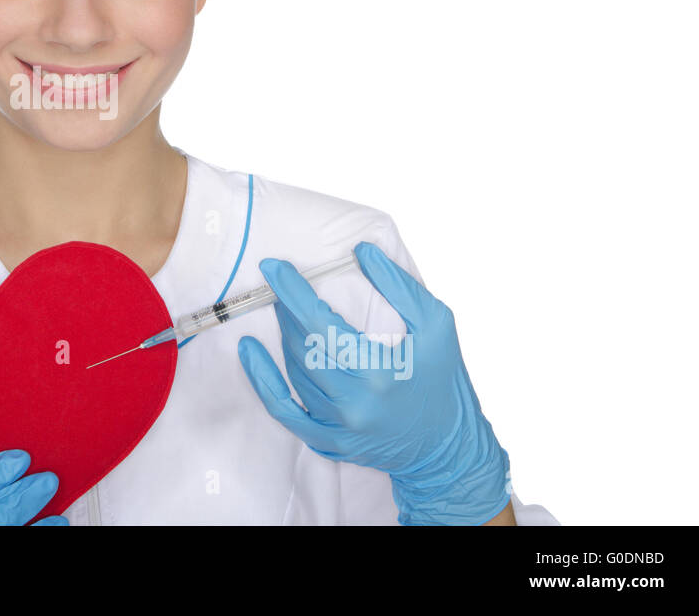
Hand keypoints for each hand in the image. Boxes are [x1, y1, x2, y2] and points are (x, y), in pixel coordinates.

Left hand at [237, 241, 510, 524]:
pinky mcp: (328, 443)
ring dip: (285, 335)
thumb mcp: (436, 326)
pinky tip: (250, 352)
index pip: (321, 324)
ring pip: (295, 372)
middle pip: (303, 346)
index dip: (293, 293)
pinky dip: (263, 381)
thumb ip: (400, 287)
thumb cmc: (444, 381)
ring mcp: (338, 428)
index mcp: (379, 371)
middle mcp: (353, 403)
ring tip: (285, 310)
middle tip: (283, 285)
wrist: (448, 448)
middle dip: (288, 310)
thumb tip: (362, 251)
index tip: (275, 267)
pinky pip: (284, 411)